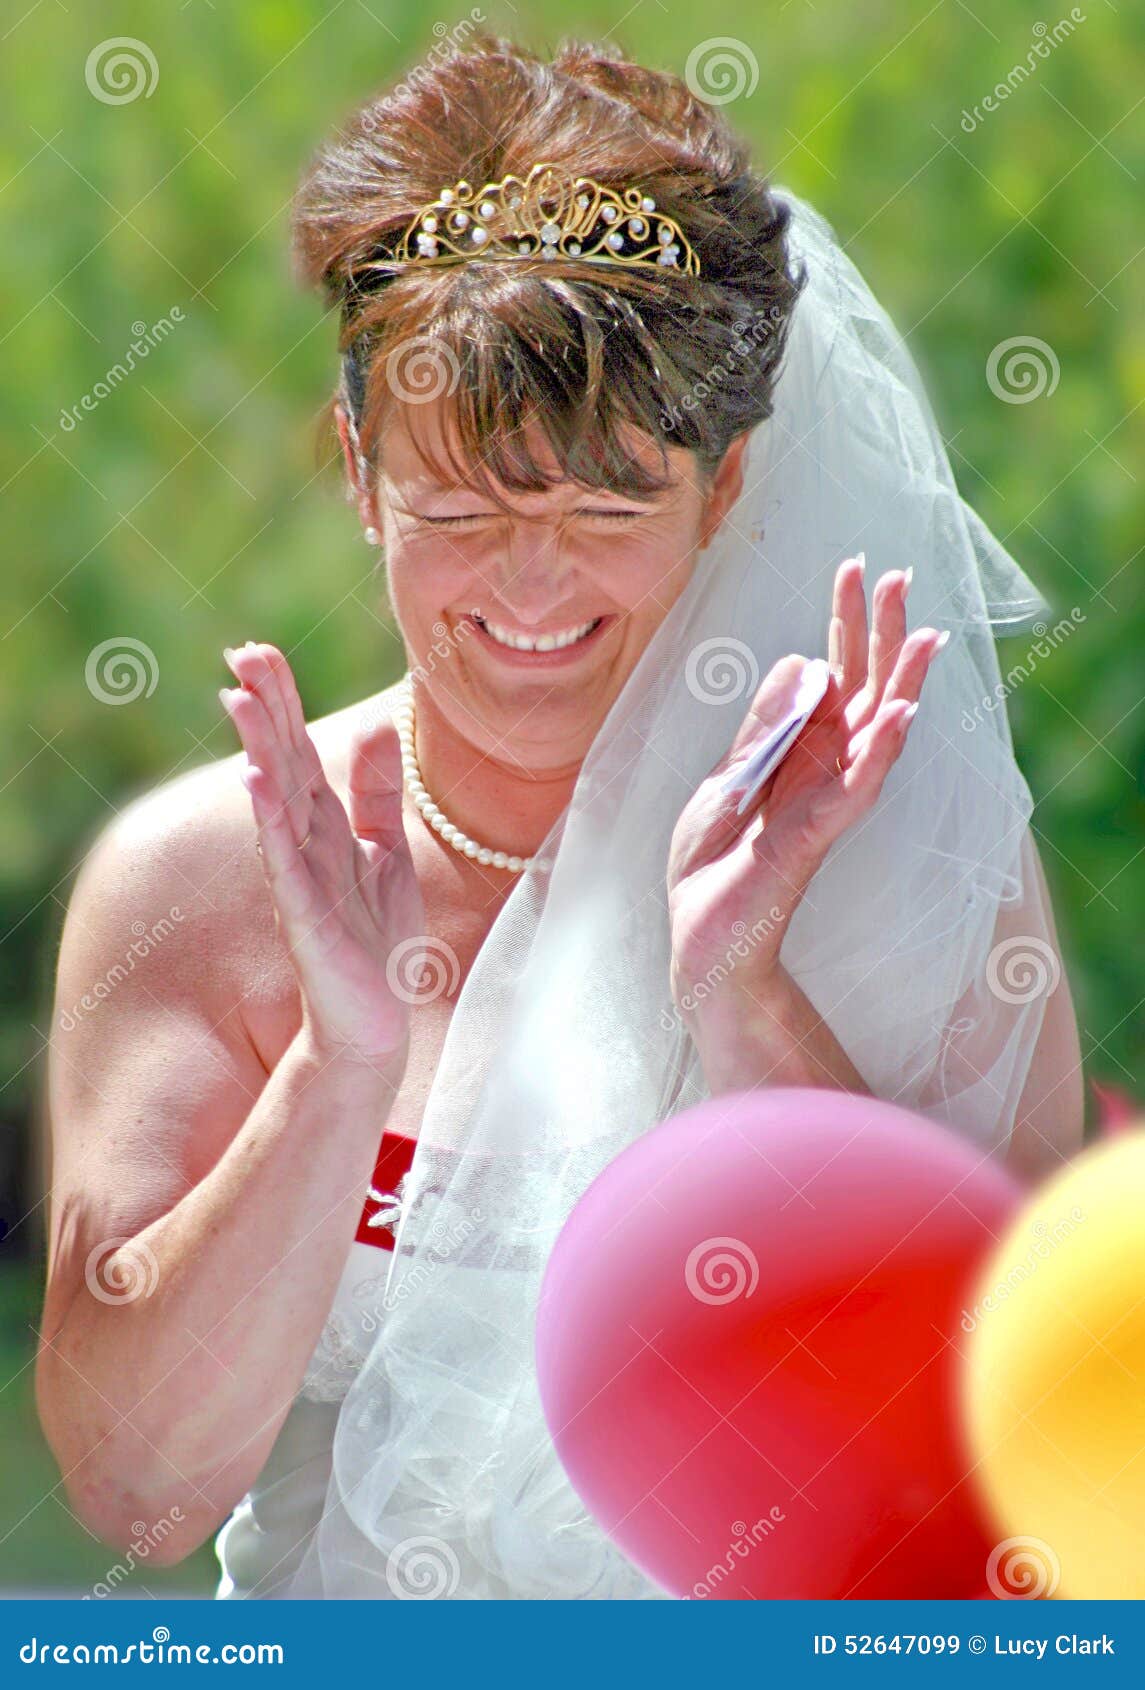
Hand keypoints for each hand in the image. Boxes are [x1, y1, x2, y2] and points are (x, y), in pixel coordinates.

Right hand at [219, 642, 425, 1073]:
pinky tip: (256, 783)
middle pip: (283, 764)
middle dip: (265, 709)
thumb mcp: (388, 850)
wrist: (372, 1021)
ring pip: (279, 802)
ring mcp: (301, 878)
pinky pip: (286, 861)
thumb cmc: (376, 939)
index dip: (282, 702)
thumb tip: (381, 723)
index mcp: (326, 826)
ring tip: (241, 701)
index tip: (259, 650)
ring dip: (260, 751)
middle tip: (241, 653)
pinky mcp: (307, 917)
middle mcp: (306, 844)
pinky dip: (271, 821)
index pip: (300, 751)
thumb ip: (379, 791)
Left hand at [666, 559, 946, 1029]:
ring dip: (904, 682)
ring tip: (927, 634)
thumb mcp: (726, 776)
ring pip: (878, 732)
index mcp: (799, 749)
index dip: (844, 621)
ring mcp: (825, 800)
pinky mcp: (815, 834)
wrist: (701, 933)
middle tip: (900, 575)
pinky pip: (858, 787)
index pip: (833, 672)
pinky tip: (905, 713)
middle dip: (881, 632)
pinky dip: (883, 751)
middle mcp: (823, 769)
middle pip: (865, 689)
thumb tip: (808, 662)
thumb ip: (765, 726)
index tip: (854, 567)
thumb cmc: (712, 861)